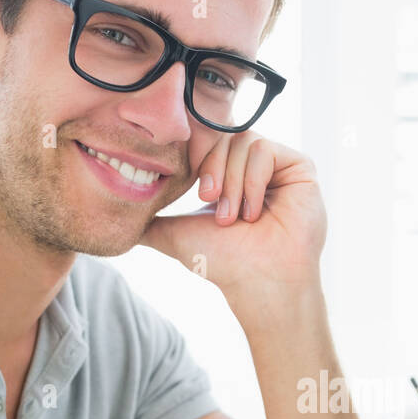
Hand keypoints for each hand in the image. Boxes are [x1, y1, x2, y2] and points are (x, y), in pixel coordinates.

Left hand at [138, 131, 327, 302]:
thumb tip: (117, 220)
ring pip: (242, 141)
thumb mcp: (173, 234)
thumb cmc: (223, 262)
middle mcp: (255, 168)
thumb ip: (148, 221)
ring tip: (235, 217)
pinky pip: (264, 148)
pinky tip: (255, 212)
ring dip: (233, 182)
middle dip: (214, 173)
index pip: (207, 143)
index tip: (199, 195)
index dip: (199, 161)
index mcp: (230, 176)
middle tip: (214, 206)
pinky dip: (253, 181)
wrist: (258, 281)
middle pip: (224, 136)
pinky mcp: (300, 167)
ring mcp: (278, 167)